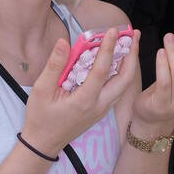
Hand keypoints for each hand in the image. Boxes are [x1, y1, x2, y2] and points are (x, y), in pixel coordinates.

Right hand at [21, 26, 139, 155]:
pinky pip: (118, 89)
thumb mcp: (41, 90)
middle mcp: (99, 105)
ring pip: (124, 84)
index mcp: (84, 100)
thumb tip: (64, 42)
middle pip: (125, 78)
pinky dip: (122, 72)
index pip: (102, 69)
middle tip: (133, 34)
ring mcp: (102, 109)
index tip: (114, 30)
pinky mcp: (102, 110)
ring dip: (130, 63)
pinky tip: (120, 59)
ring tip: (131, 43)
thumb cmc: (40, 118)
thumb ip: (55, 65)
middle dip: (132, 54)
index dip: (109, 47)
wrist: (44, 144)